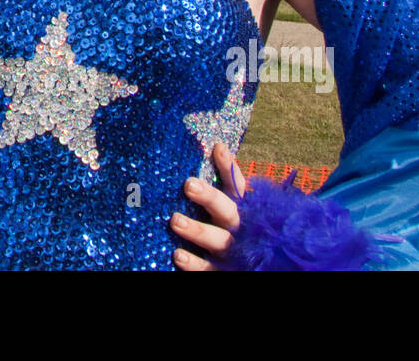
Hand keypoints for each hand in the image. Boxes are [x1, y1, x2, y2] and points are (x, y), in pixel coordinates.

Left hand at [171, 141, 246, 270]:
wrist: (242, 264)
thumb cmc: (221, 228)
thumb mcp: (221, 206)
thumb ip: (211, 186)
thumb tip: (201, 151)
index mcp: (239, 208)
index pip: (237, 184)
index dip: (229, 167)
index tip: (217, 148)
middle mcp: (237, 227)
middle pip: (228, 210)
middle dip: (210, 197)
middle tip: (189, 184)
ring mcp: (231, 251)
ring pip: (219, 240)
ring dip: (197, 230)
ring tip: (175, 220)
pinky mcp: (221, 270)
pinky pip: (209, 268)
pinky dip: (194, 263)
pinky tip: (177, 254)